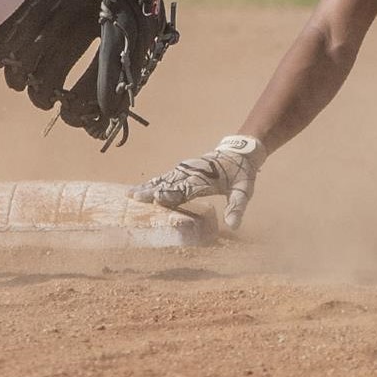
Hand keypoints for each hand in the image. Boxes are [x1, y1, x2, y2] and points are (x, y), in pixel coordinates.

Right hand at [130, 135, 265, 229]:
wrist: (241, 151)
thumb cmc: (242, 172)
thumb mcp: (244, 190)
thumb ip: (238, 207)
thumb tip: (234, 225)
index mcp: (206, 178)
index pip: (184, 188)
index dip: (169, 194)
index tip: (153, 199)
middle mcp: (194, 172)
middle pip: (170, 182)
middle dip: (151, 190)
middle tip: (133, 197)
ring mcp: (189, 169)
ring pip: (166, 178)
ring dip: (149, 185)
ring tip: (131, 193)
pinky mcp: (187, 168)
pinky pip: (168, 176)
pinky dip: (155, 181)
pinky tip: (145, 187)